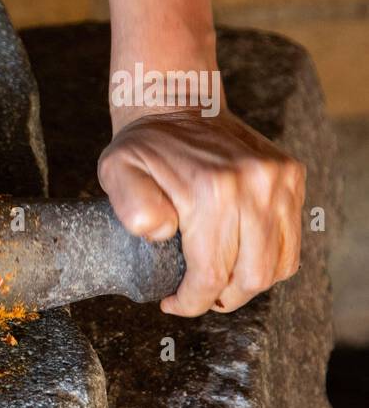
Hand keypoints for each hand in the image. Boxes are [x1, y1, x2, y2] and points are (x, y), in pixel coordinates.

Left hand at [98, 108, 304, 315]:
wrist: (177, 104)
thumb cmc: (143, 147)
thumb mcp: (117, 171)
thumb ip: (131, 206)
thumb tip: (161, 233)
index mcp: (212, 190)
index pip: (212, 274)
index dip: (192, 301)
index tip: (173, 303)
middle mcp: (254, 185)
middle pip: (251, 276)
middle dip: (222, 298)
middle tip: (196, 296)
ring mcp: (279, 180)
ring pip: (278, 264)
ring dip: (247, 284)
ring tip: (218, 284)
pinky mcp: (292, 177)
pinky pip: (291, 240)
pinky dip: (269, 261)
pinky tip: (240, 261)